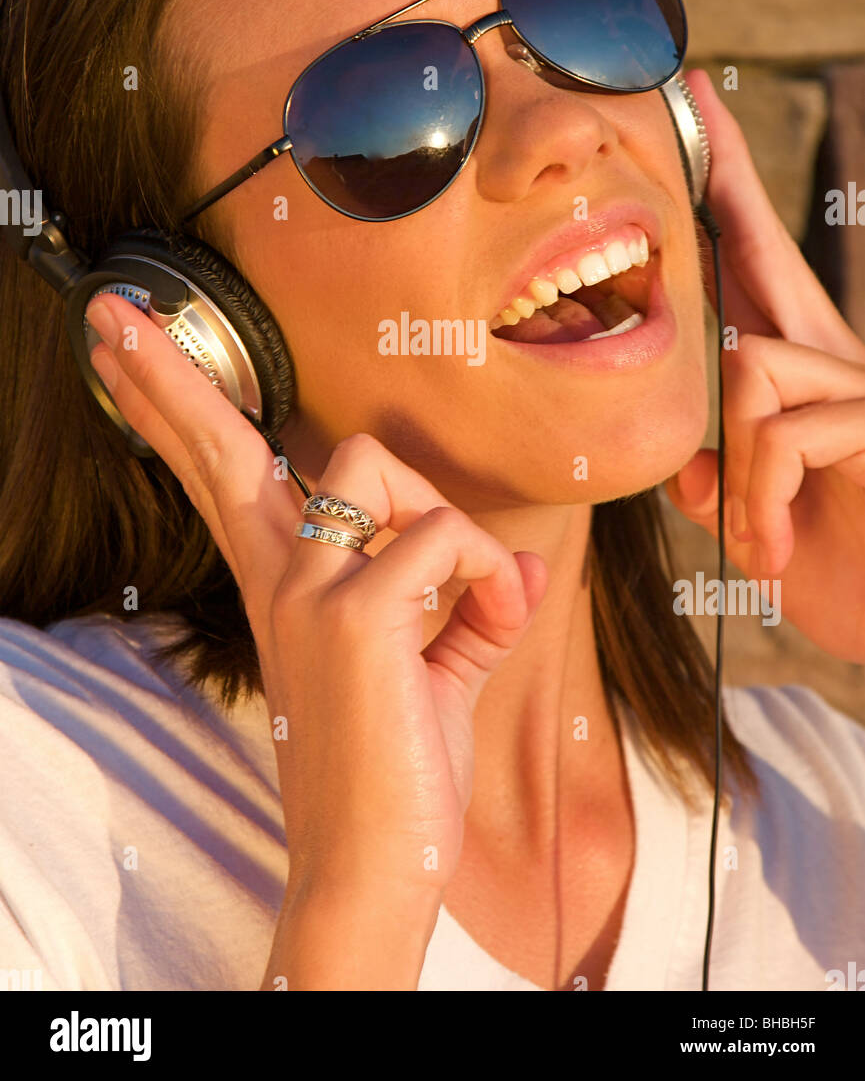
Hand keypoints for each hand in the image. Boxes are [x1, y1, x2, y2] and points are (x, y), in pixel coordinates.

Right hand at [84, 293, 547, 900]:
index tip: (119, 353)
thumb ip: (471, 607)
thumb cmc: (400, 775)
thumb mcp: (437, 672)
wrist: (378, 869)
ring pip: (379, 470)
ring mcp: (309, 592)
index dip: (175, 414)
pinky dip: (491, 580)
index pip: (222, 480)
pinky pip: (447, 540)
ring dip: (451, 530)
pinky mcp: (356, 614)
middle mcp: (281, 579)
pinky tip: (490, 626)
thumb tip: (527, 562)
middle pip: (221, 449)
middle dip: (168, 378)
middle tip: (108, 316)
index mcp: (285, 586)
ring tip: (476, 606)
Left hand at [664, 70, 864, 661]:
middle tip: (689, 94)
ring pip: (749, 367)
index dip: (726, 191)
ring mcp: (860, 388)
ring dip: (734, 469)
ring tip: (751, 538)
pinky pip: (783, 433)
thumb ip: (718, 476)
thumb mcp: (753, 517)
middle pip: (763, 254)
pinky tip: (770, 551)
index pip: (751, 267)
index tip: (695, 109)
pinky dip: (757, 502)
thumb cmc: (829, 566)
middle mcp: (832, 361)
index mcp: (795, 372)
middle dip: (724, 180)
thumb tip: (685, 467)